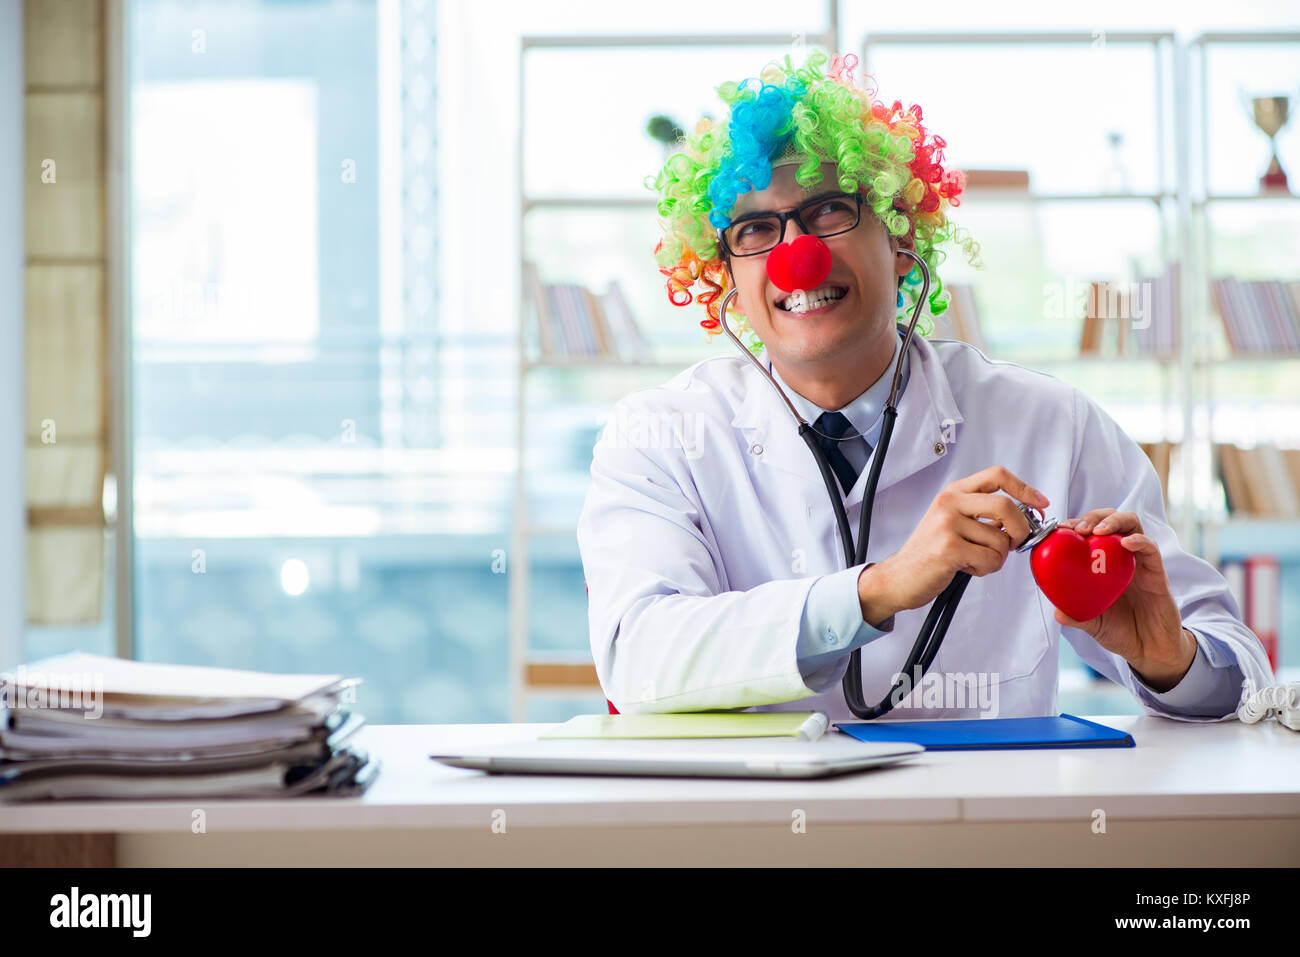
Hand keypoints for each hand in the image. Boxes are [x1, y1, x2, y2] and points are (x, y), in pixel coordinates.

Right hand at [859, 466, 1047, 624]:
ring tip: (973, 560)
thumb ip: (983, 514)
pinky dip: (985, 569)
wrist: (899, 577)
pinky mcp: (948, 548)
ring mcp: (947, 524)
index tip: (1040, 502)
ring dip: (995, 558)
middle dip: (1020, 530)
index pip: (997, 476)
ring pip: (1000, 541)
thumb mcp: (953, 522)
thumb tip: (1023, 515)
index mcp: (953, 493)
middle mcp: (949, 503)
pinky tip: (966, 568)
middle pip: (1005, 506)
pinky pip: (991, 560)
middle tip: (1014, 543)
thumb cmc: (930, 553)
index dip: (1024, 488)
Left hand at [1056, 508, 1194, 691]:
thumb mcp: (1092, 624)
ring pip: (1131, 525)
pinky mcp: (1157, 572)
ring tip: (1098, 531)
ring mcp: (1139, 562)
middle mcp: (1120, 557)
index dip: (1074, 525)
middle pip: (1110, 519)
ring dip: (1113, 521)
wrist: (1149, 650)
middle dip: (1093, 517)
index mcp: (1101, 564)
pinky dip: (1139, 541)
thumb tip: (1057, 613)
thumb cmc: (1120, 631)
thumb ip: (1076, 617)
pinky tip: (1126, 543)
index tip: (1059, 530)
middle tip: (1079, 529)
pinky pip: (1151, 549)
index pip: (1089, 532)